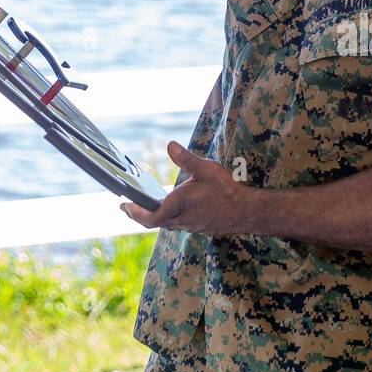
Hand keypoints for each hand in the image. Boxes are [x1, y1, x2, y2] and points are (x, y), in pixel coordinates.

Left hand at [120, 141, 259, 234]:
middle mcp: (181, 220)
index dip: (133, 213)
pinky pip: (179, 224)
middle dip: (138, 214)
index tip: (123, 205)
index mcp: (178, 206)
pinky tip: (173, 208)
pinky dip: (170, 217)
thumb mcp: (206, 169)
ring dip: (154, 216)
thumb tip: (170, 145)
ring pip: (167, 223)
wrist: (248, 211)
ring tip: (146, 207)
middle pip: (154, 222)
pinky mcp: (199, 227)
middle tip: (127, 207)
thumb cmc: (227, 191)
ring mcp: (191, 226)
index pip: (148, 217)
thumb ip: (186, 159)